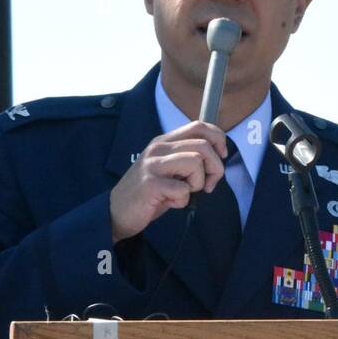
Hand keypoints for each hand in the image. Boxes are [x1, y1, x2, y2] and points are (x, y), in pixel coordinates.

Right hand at [109, 120, 228, 242]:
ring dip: (198, 183)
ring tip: (184, 193)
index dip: (218, 139)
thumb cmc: (148, 193)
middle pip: (203, 145)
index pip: (199, 126)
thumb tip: (217, 158)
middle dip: (215, 168)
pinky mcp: (151, 184)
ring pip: (196, 162)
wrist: (116, 212)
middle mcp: (158, 148)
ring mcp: (153, 165)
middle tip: (208, 186)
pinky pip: (183, 189)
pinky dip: (183, 200)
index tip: (221, 157)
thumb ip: (187, 159)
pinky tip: (170, 202)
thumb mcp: (168, 169)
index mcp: (164, 141)